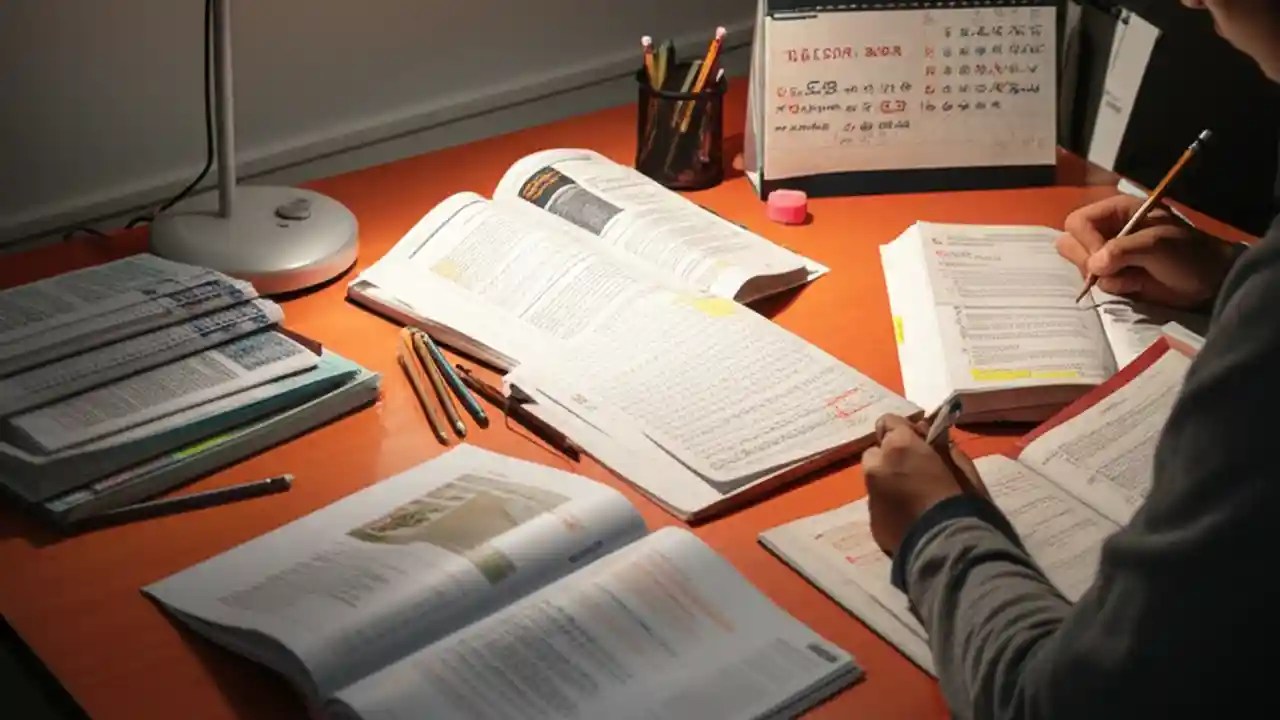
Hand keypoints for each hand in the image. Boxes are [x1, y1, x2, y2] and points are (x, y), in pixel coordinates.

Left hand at [863, 415, 987, 555]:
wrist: (949, 547)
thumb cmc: (963, 501)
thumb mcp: (961, 467)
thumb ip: (942, 448)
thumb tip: (932, 437)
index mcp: (900, 447)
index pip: (889, 422)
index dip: (902, 431)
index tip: (917, 441)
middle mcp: (878, 467)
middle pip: (876, 452)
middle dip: (891, 458)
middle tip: (915, 472)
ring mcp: (871, 496)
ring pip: (875, 480)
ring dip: (888, 482)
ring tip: (913, 499)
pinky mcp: (872, 522)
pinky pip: (878, 505)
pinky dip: (889, 507)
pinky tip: (909, 518)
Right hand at [1055, 194, 1237, 308]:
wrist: (1209, 282)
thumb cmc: (1187, 254)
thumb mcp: (1157, 245)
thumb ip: (1122, 250)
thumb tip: (1094, 266)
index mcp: (1116, 211)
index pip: (1077, 222)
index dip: (1086, 240)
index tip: (1104, 259)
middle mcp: (1107, 230)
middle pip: (1070, 243)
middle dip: (1087, 260)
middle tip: (1111, 270)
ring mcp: (1109, 254)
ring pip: (1081, 265)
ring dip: (1103, 276)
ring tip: (1131, 277)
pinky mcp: (1114, 276)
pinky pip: (1096, 283)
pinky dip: (1114, 287)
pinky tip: (1136, 285)